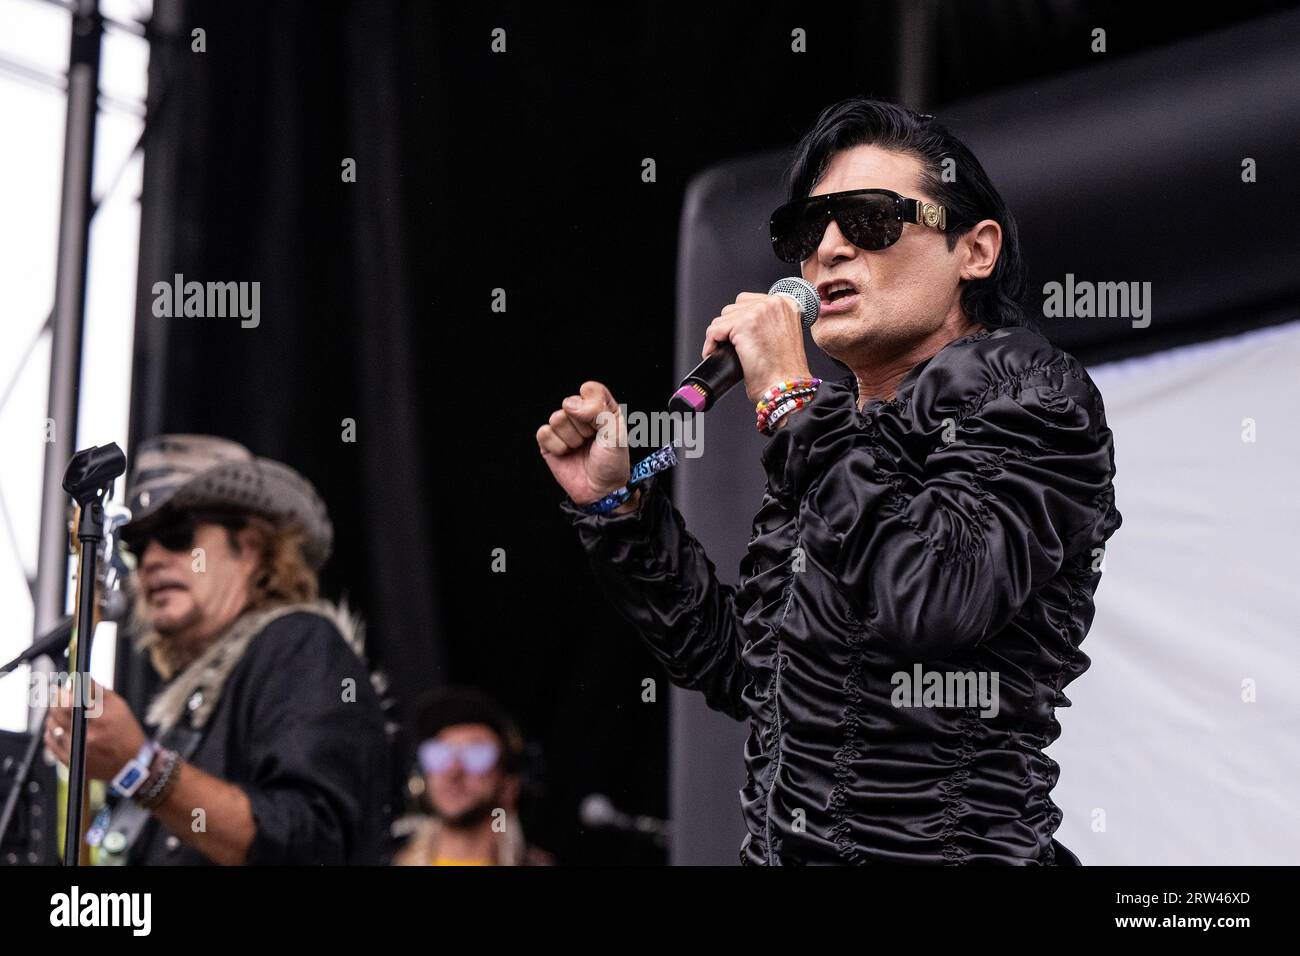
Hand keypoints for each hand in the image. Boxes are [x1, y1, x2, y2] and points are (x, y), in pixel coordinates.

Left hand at [44, 680, 147, 781]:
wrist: (131, 762)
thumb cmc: (126, 732)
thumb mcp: (119, 706)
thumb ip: (97, 691)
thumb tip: (79, 679)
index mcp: (100, 720)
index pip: (69, 702)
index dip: (62, 694)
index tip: (62, 689)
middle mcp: (86, 736)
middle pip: (58, 714)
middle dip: (56, 702)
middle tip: (60, 697)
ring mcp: (76, 751)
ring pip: (52, 727)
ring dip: (53, 717)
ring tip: (62, 713)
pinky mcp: (70, 762)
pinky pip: (51, 743)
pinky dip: (52, 733)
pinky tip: (60, 728)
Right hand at [536, 380, 631, 504]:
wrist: (601, 490)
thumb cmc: (612, 462)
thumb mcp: (615, 433)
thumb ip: (597, 411)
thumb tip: (569, 404)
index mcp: (601, 408)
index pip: (590, 389)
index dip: (592, 404)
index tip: (601, 421)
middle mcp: (581, 416)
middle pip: (570, 403)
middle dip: (583, 426)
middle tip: (592, 441)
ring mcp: (564, 429)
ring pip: (556, 418)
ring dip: (571, 438)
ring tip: (580, 448)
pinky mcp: (549, 443)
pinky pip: (544, 432)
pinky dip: (557, 446)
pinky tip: (566, 454)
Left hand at [702, 292, 813, 403]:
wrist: (785, 387)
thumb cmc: (785, 372)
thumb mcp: (781, 336)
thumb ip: (766, 322)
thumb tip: (742, 323)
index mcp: (786, 303)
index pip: (749, 302)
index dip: (738, 320)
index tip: (735, 336)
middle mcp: (774, 303)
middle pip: (734, 308)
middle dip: (728, 329)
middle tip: (731, 347)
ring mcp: (759, 312)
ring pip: (722, 318)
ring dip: (720, 337)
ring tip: (726, 352)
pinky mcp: (744, 325)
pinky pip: (715, 330)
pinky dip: (711, 345)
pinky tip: (715, 355)